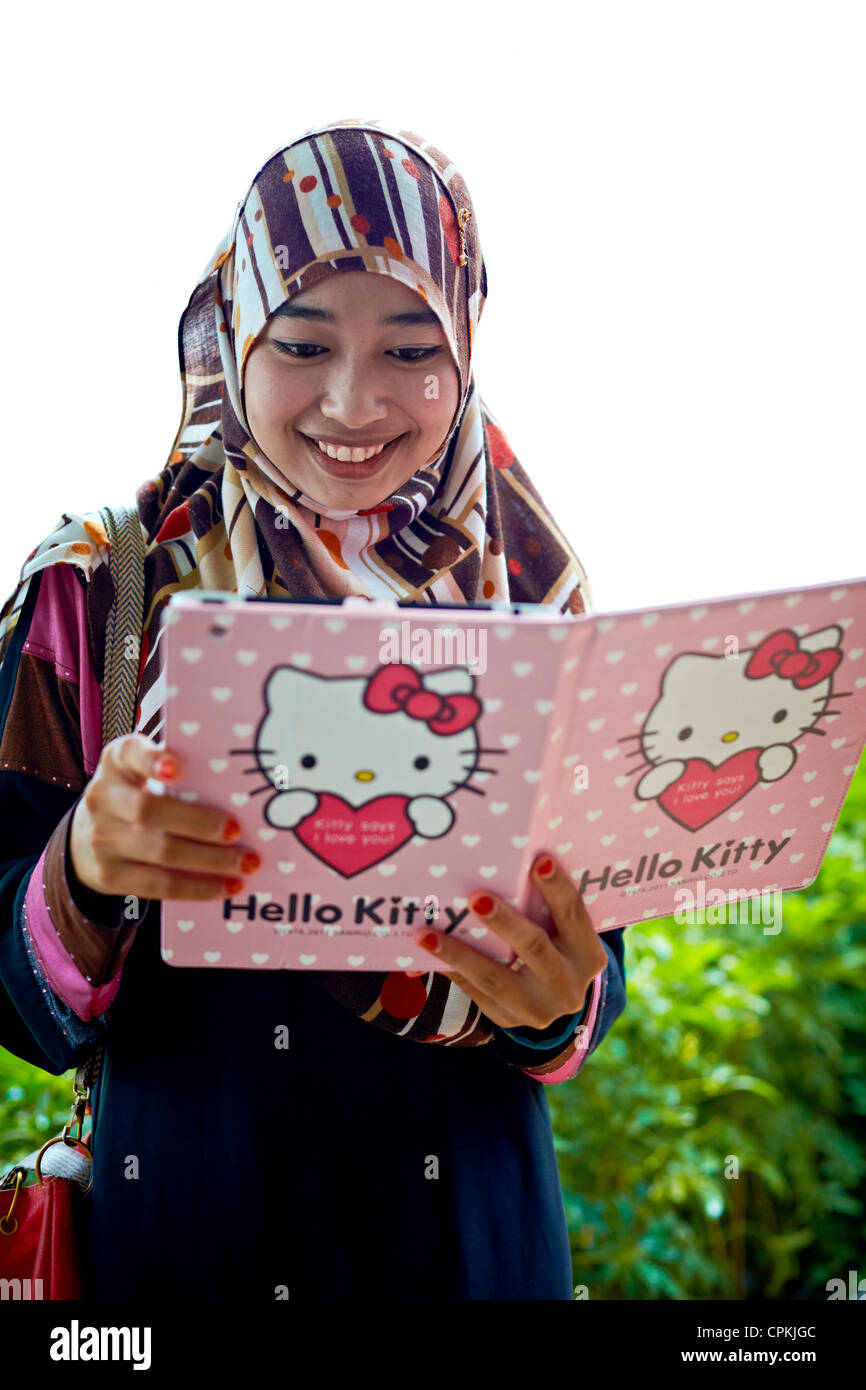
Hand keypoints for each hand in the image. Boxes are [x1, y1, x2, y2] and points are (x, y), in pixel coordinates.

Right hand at [68, 735, 260, 900]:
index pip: (130, 754)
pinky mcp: (108, 876)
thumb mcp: (144, 772)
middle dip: (198, 823)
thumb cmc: (138, 794)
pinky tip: (227, 885)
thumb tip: (239, 786)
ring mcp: (102, 840)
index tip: (177, 768)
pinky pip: (159, 885)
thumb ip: (180, 769)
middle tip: (237, 831)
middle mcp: (102, 798)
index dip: (151, 760)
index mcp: (117, 762)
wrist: (88, 836)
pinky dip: (198, 887)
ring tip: (246, 863)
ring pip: (161, 853)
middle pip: (149, 812)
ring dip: (210, 860)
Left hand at [406, 852, 608, 1029]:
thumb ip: (545, 906)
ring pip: (494, 978)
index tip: (539, 862)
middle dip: (504, 922)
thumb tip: (508, 862)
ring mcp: (537, 1009)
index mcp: (588, 955)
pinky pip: (473, 992)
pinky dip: (450, 969)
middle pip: (534, 948)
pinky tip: (424, 953)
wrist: (552, 1002)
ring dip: (458, 953)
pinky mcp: (506, 1019)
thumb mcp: (563, 934)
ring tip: (426, 933)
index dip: (557, 889)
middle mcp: (568, 986)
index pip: (574, 915)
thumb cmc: (554, 947)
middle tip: (475, 897)